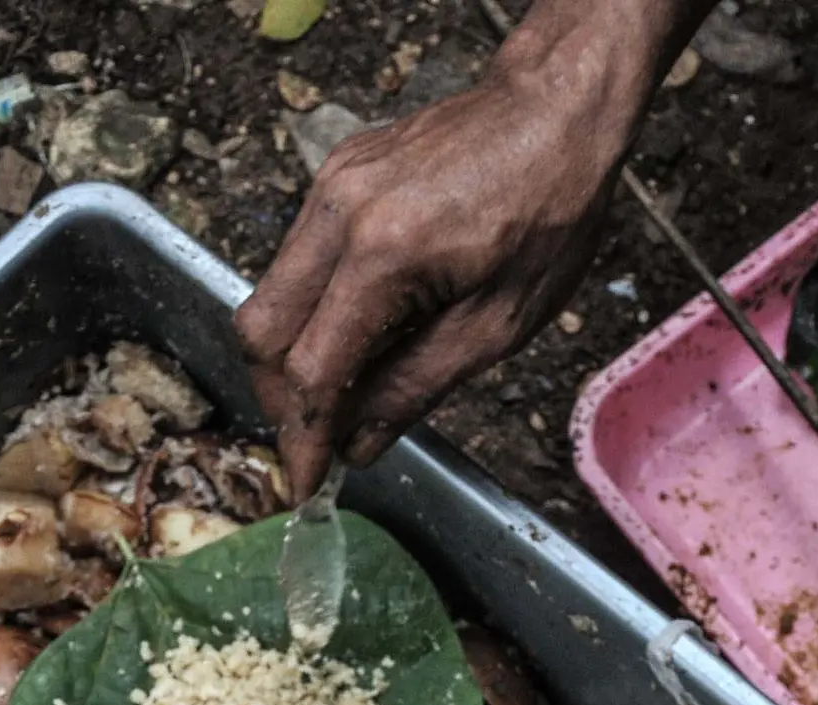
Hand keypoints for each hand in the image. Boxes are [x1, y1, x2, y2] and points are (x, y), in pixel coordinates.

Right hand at [232, 44, 633, 499]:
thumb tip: (358, 443)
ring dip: (292, 355)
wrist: (555, 109)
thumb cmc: (550, 210)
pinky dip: (313, 307)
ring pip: (270, 292)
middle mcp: (339, 214)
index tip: (304, 483)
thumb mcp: (499, 325)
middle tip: (316, 442)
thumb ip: (417, 387)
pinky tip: (359, 332)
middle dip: (280, 400)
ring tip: (342, 394)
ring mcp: (330, 186)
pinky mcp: (336, 174)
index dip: (302, 437)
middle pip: (262, 331)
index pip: (311, 370)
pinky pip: (298, 256)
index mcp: (384, 255)